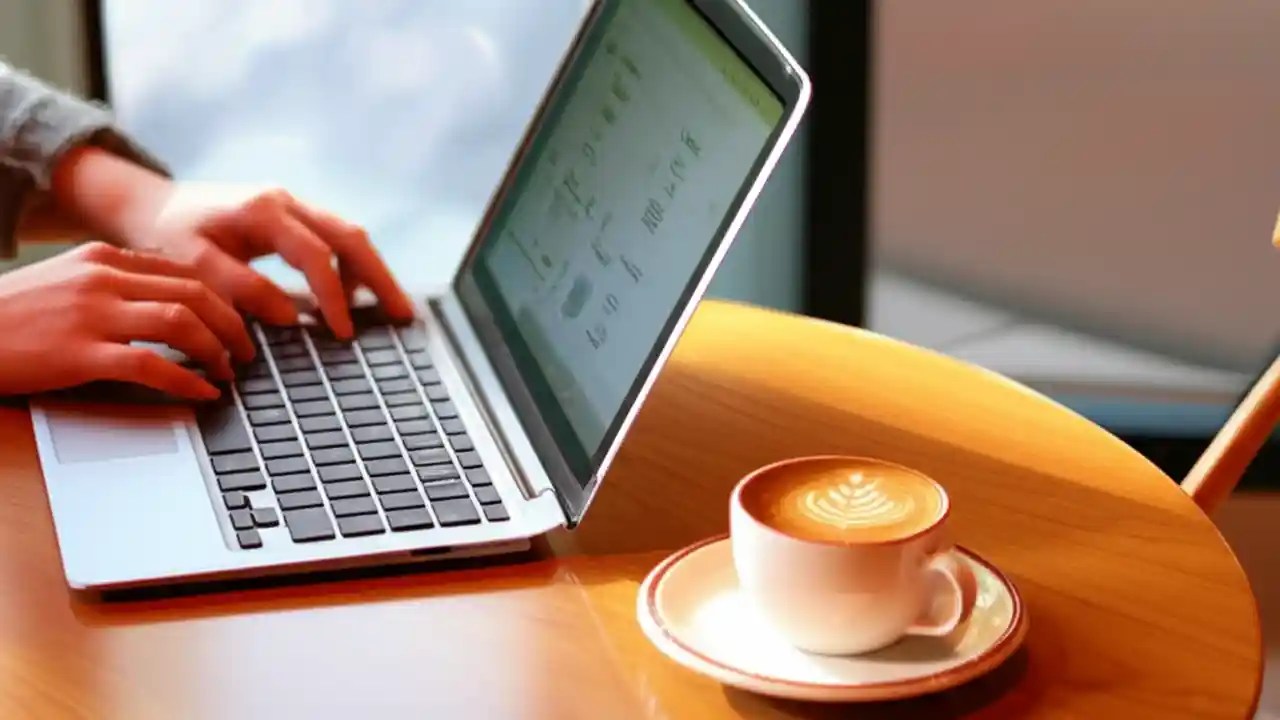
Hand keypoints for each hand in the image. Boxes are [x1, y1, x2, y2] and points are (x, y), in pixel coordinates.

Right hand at [0, 242, 253, 399]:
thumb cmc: (10, 316)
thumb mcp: (63, 281)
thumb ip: (112, 283)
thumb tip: (167, 300)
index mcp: (101, 258)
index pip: (183, 271)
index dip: (220, 299)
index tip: (236, 322)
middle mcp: (102, 278)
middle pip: (194, 293)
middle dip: (231, 324)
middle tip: (246, 351)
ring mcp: (91, 314)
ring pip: (182, 322)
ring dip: (217, 349)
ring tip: (228, 371)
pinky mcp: (79, 353)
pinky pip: (152, 364)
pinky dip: (187, 379)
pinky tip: (203, 392)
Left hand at [51, 148, 414, 338]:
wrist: (151, 205)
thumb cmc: (165, 235)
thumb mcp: (190, 263)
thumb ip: (237, 287)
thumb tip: (286, 316)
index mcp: (262, 209)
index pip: (317, 255)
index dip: (335, 295)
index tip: (343, 332)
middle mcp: (286, 201)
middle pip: (352, 237)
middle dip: (380, 278)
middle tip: (403, 315)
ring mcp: (294, 206)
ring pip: (350, 236)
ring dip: (373, 273)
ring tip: (392, 309)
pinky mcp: (294, 218)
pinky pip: (336, 240)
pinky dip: (353, 268)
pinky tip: (358, 296)